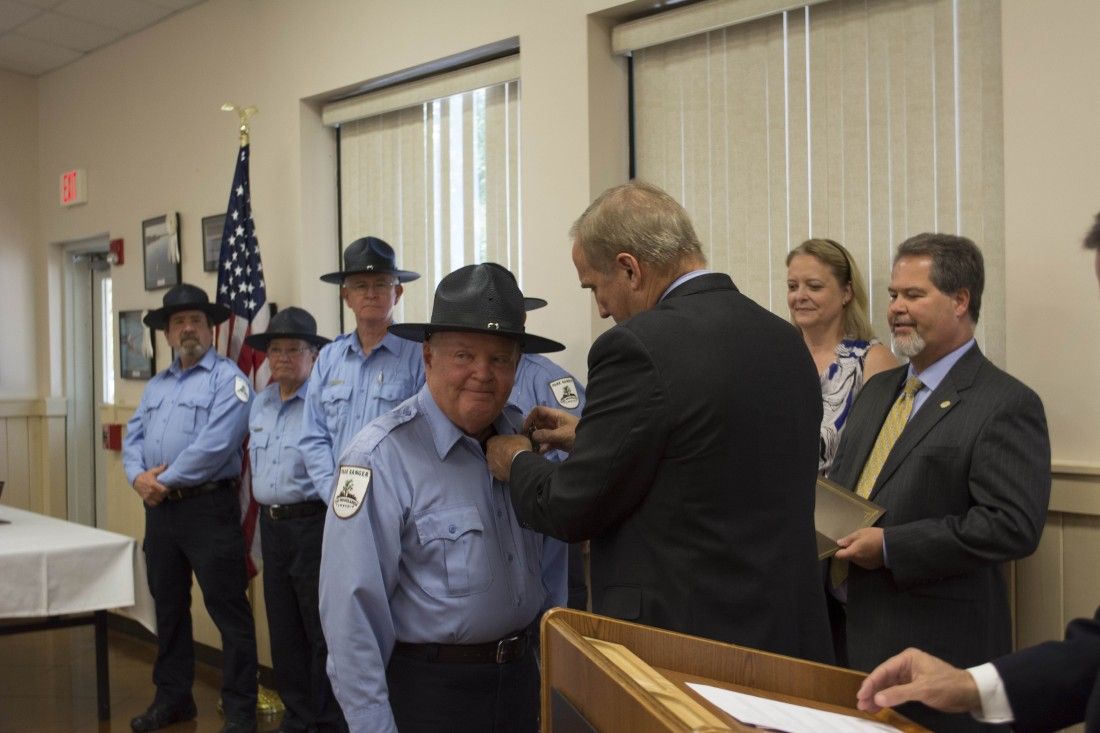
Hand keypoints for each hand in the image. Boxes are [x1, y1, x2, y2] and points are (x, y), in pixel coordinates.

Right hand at [133, 465, 169, 505]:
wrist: (136, 481)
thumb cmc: (146, 475)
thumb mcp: (152, 471)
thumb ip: (160, 468)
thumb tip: (166, 464)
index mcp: (153, 484)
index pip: (164, 490)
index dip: (168, 490)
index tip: (168, 488)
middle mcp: (150, 492)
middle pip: (162, 496)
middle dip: (165, 494)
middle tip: (166, 491)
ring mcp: (147, 496)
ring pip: (158, 500)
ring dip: (161, 498)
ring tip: (162, 494)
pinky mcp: (146, 499)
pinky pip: (153, 504)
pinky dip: (156, 502)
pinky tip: (157, 497)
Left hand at [486, 434, 532, 481]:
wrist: (521, 464)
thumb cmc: (519, 447)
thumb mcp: (518, 437)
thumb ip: (512, 439)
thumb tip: (514, 440)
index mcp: (492, 441)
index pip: (494, 441)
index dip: (501, 443)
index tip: (507, 444)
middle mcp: (488, 453)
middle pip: (492, 452)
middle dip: (499, 453)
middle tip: (509, 453)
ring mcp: (491, 465)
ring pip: (495, 463)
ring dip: (501, 463)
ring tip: (511, 463)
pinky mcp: (496, 475)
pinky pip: (499, 472)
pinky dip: (504, 471)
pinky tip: (511, 470)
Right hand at [522, 406, 578, 452]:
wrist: (592, 446)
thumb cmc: (578, 435)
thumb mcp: (563, 434)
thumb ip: (547, 435)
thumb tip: (533, 436)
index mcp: (555, 415)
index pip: (538, 411)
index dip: (530, 417)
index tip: (525, 429)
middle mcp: (553, 422)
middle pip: (537, 423)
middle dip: (531, 431)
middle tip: (526, 441)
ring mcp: (554, 432)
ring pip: (540, 434)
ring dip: (536, 441)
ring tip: (532, 449)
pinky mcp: (556, 442)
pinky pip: (545, 443)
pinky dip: (542, 448)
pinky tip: (539, 453)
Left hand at [834, 527, 884, 568]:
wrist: (893, 546)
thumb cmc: (875, 537)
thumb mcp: (861, 533)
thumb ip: (849, 539)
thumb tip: (839, 543)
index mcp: (853, 553)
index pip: (839, 556)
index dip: (839, 550)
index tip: (842, 545)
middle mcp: (857, 561)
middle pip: (848, 557)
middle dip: (850, 550)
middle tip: (858, 542)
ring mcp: (865, 565)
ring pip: (856, 559)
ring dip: (858, 554)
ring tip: (866, 545)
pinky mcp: (872, 567)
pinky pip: (863, 562)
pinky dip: (865, 557)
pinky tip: (871, 550)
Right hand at [857, 647, 980, 713]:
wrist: (970, 694)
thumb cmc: (948, 686)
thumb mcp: (923, 689)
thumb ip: (899, 694)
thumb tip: (877, 699)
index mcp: (907, 659)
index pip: (883, 670)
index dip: (870, 683)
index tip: (861, 695)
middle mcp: (906, 666)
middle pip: (884, 678)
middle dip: (872, 691)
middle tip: (861, 704)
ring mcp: (910, 677)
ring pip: (888, 686)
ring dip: (878, 697)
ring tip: (867, 708)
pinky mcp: (914, 687)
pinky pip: (896, 693)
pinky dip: (888, 700)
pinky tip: (880, 707)